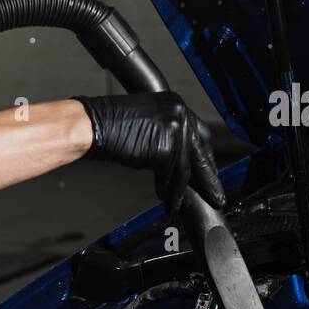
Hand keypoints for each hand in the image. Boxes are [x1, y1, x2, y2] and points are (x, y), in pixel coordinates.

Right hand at [74, 93, 225, 215]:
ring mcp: (174, 129)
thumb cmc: (112, 126)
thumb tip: (182, 166)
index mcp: (177, 105)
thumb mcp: (150, 126)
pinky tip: (165, 199)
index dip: (204, 157)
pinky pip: (170, 176)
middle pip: (200, 152)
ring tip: (179, 204)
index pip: (200, 135)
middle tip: (216, 195)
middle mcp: (180, 113)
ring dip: (181, 190)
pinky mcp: (165, 147)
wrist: (93, 125)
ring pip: (185, 168)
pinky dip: (167, 190)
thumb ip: (169, 139)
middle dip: (208, 178)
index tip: (209, 173)